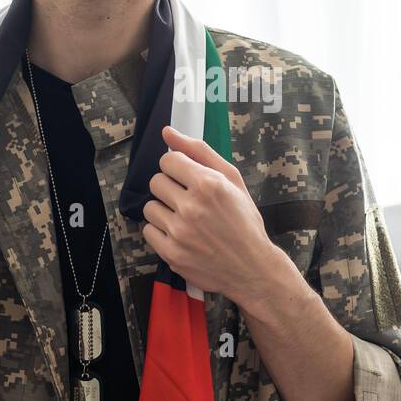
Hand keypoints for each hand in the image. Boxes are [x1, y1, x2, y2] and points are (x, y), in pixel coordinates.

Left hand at [140, 125, 285, 307]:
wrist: (252, 268)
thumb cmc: (244, 221)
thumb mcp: (233, 179)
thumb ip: (199, 151)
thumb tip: (167, 131)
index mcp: (209, 184)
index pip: (167, 160)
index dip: (177, 167)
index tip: (187, 177)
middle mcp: (192, 207)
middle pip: (156, 182)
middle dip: (170, 188)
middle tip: (189, 200)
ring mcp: (180, 232)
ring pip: (150, 207)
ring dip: (164, 210)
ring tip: (185, 220)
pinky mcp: (171, 254)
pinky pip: (148, 231)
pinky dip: (161, 232)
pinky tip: (180, 235)